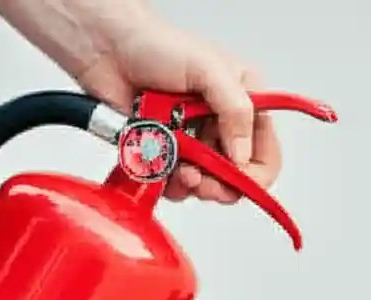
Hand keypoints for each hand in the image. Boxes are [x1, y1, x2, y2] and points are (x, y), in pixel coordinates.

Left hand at [0, 0, 280, 203]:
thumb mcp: (209, 69)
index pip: (264, 153)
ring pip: (201, 183)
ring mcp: (192, 139)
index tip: (237, 182)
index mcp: (243, 102)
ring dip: (189, 183)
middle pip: (233, 176)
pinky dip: (164, 180)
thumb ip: (235, 110)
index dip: (254, 174)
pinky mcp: (164, 151)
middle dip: (218, 184)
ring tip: (178, 168)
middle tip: (202, 181)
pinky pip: (170, 182)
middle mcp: (219, 124)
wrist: (105, 49)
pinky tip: (159, 163)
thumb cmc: (154, 44)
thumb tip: (242, 155)